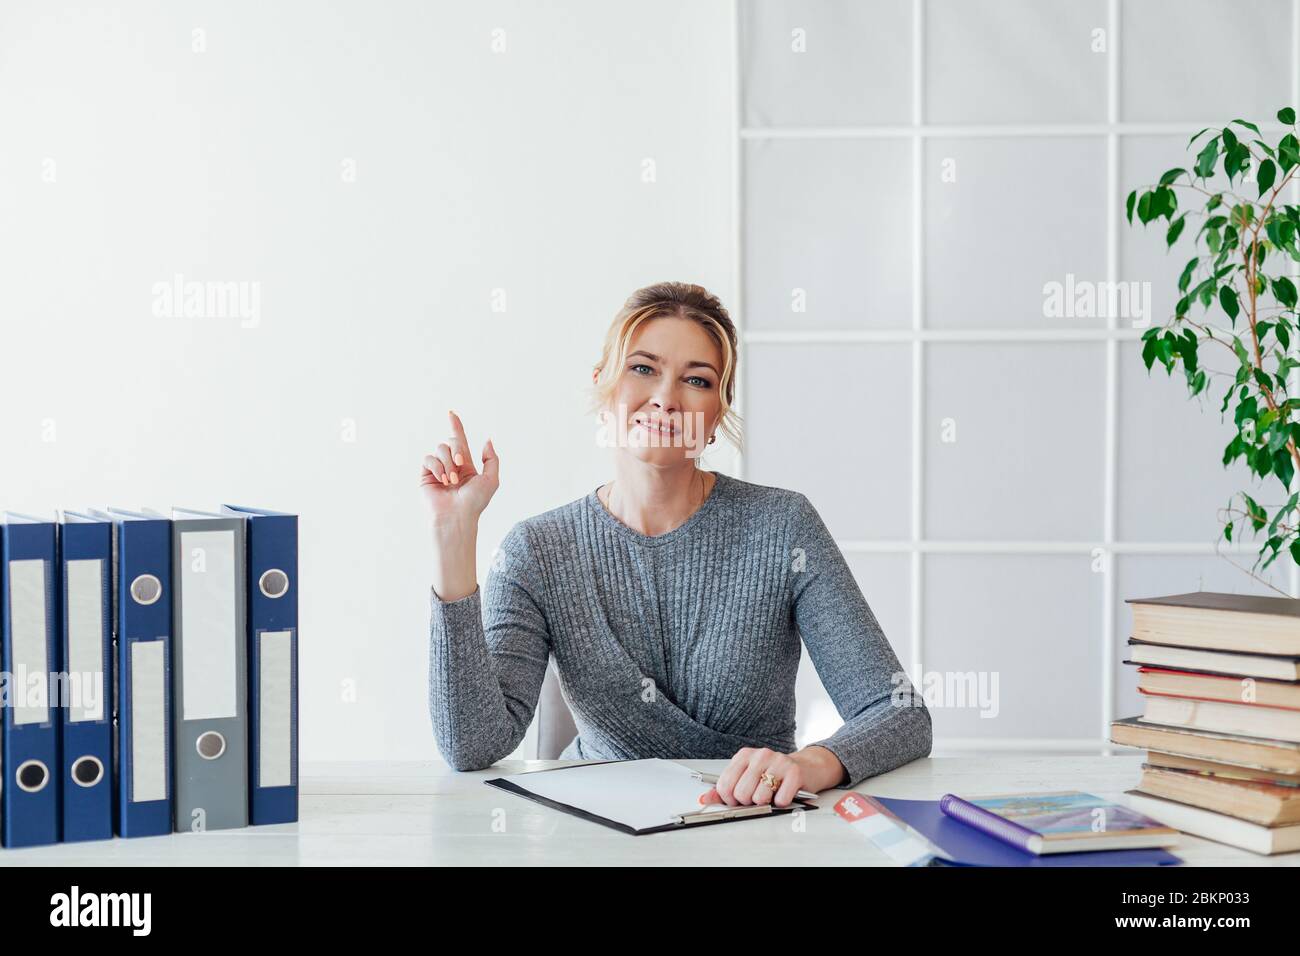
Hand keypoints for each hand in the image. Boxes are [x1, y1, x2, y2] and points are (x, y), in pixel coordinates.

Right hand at [420, 410, 499, 527]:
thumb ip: (491, 459)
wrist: (456, 516)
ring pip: (440, 449)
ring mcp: (438, 470)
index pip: (460, 441)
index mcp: (466, 466)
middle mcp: (451, 465)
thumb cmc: (475, 502)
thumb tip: (487, 440)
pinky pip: (428, 459)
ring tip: (451, 481)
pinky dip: (437, 467)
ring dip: (448, 463)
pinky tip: (441, 480)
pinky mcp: (426, 476)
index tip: (451, 413)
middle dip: (457, 450)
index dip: (456, 426)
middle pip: (452, 442)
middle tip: (461, 465)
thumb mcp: (491, 480)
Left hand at [697, 747, 811, 809]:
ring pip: (760, 798)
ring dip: (767, 802)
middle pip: (741, 793)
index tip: (738, 799)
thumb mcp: (746, 777)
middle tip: (758, 796)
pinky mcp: (794, 773)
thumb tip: (704, 800)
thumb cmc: (774, 774)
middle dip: (749, 802)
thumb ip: (725, 788)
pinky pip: (780, 800)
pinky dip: (782, 802)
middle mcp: (760, 755)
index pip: (724, 785)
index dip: (730, 799)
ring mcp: (778, 762)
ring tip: (773, 793)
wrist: (807, 767)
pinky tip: (784, 793)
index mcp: (744, 755)